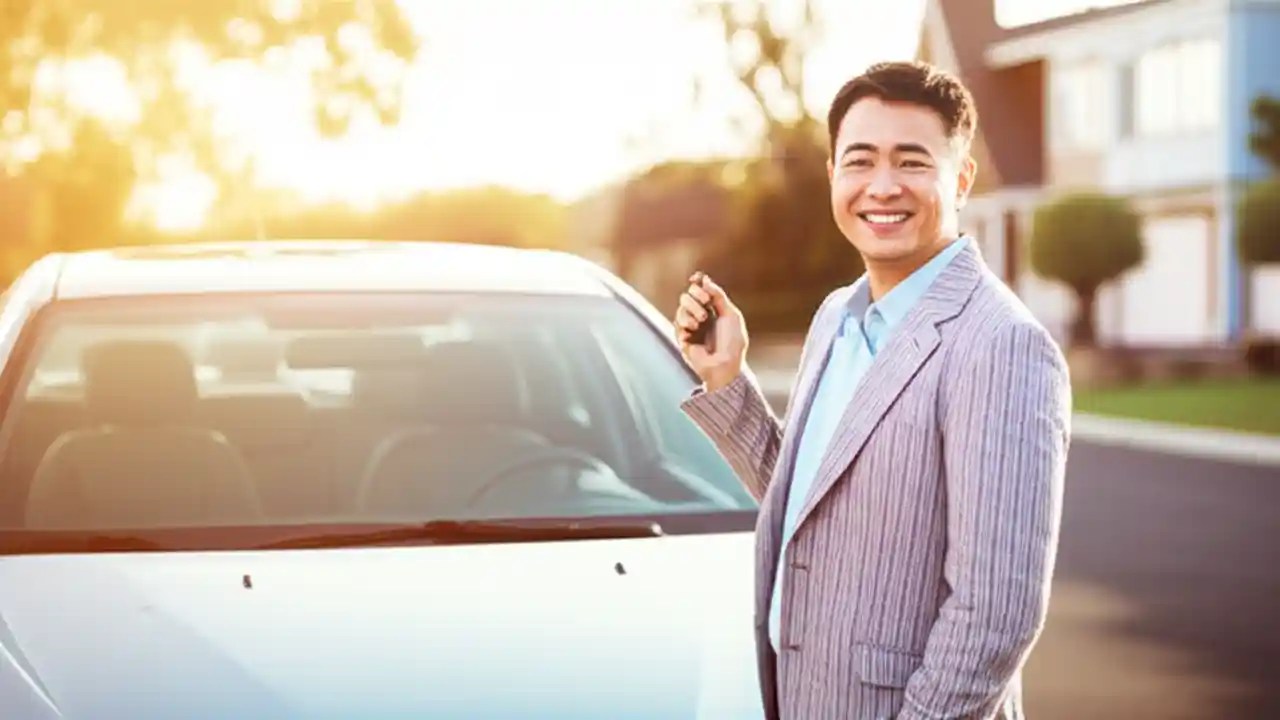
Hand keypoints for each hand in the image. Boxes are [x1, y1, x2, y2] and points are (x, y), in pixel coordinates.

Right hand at [674, 271, 747, 391]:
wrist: (724, 365)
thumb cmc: (733, 343)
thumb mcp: (731, 315)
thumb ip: (718, 296)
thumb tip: (705, 280)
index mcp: (715, 309)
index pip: (701, 290)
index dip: (697, 282)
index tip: (696, 279)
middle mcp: (702, 315)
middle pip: (688, 294)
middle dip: (695, 296)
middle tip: (704, 303)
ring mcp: (691, 326)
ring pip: (680, 307)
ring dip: (690, 311)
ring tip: (700, 322)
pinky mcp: (682, 337)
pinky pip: (676, 322)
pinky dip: (684, 324)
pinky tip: (691, 331)